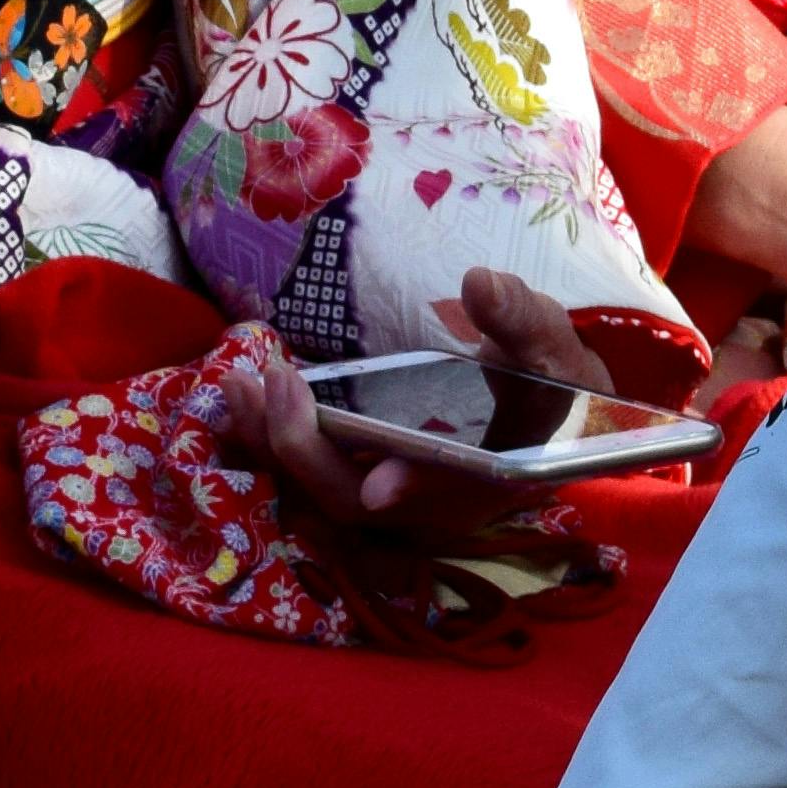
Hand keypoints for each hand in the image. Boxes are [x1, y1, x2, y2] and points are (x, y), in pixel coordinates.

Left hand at [232, 267, 621, 539]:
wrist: (543, 412)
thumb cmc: (549, 380)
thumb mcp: (548, 344)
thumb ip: (518, 319)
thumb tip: (480, 284)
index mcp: (488, 477)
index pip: (447, 493)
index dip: (413, 489)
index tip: (379, 484)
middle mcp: (431, 503)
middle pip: (358, 501)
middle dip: (308, 450)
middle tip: (274, 383)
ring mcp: (390, 494)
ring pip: (321, 492)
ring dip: (273, 445)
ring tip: (237, 387)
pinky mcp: (361, 474)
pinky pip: (307, 472)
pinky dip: (270, 440)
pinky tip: (242, 397)